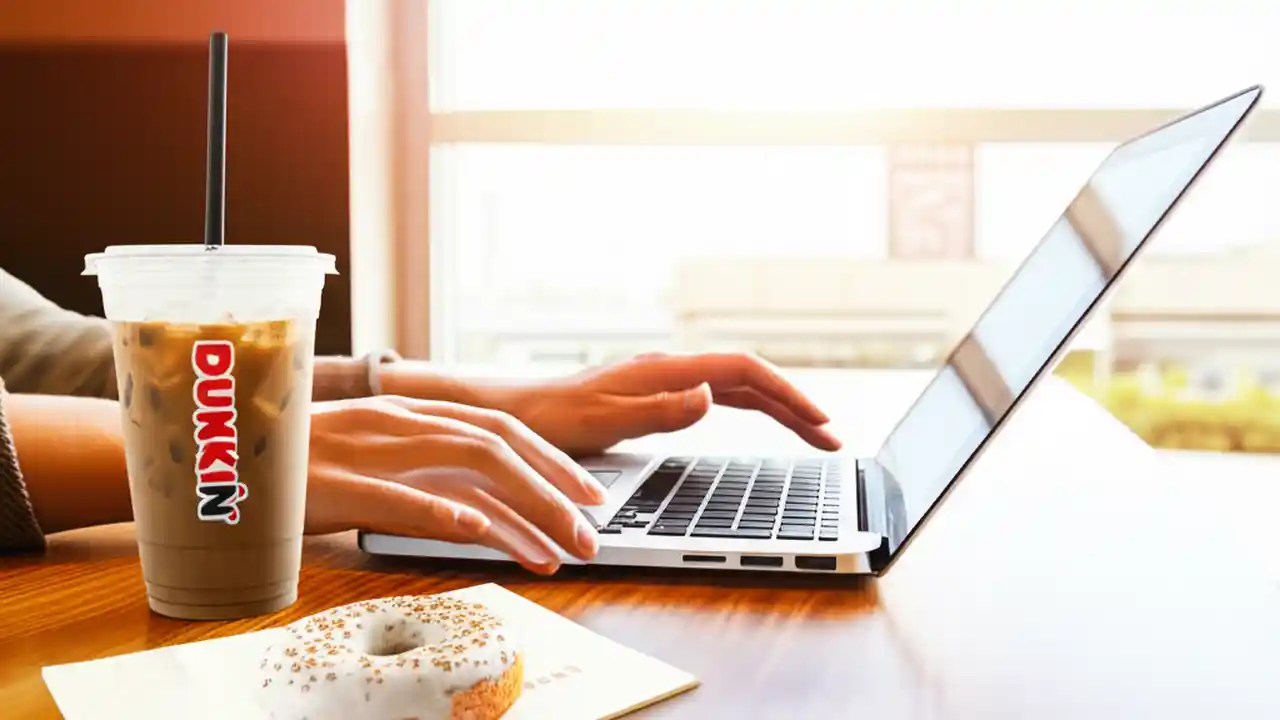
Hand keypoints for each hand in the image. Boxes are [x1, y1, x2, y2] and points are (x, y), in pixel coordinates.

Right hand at [303, 396, 607, 573]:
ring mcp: (368, 449)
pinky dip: (440, 510)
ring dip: (521, 511)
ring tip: (557, 551)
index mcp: (410, 410)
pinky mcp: (333, 483)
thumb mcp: (372, 456)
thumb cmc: (298, 462)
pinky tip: (476, 532)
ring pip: (465, 468)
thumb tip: (489, 514)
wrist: (214, 449)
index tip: (592, 495)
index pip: (501, 427)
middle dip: (555, 491)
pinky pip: (395, 496)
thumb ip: (426, 474)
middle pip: (499, 445)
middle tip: (592, 535)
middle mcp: (399, 421)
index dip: (553, 460)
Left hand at [469, 352, 842, 456]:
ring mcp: (664, 381)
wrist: (513, 415)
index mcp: (664, 371)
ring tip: (811, 432)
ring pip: (737, 387)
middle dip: (793, 404)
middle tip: (830, 437)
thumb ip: (657, 410)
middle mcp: (669, 370)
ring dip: (777, 406)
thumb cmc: (550, 421)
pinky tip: (761, 419)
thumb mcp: (602, 421)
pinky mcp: (656, 395)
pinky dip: (749, 407)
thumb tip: (712, 396)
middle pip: (749, 378)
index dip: (786, 394)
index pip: (743, 371)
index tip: (817, 421)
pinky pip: (718, 396)